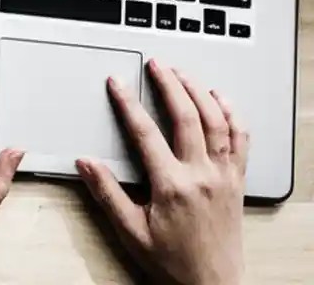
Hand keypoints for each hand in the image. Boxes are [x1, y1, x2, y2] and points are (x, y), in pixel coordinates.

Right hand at [76, 60, 247, 284]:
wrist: (213, 284)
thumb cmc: (172, 262)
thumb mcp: (131, 232)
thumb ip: (107, 194)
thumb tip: (86, 163)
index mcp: (172, 186)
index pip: (146, 133)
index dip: (128, 103)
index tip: (117, 83)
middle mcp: (202, 175)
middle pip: (187, 116)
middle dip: (169, 84)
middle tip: (155, 64)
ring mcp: (224, 176)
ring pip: (217, 121)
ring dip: (199, 92)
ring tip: (183, 73)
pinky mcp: (237, 180)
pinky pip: (241, 139)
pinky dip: (232, 114)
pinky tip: (220, 100)